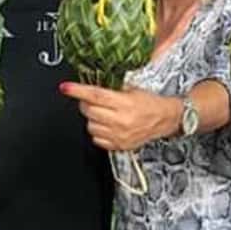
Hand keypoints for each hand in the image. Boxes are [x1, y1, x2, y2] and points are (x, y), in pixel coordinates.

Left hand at [60, 82, 179, 150]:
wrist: (165, 119)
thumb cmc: (150, 103)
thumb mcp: (133, 89)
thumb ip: (112, 88)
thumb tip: (90, 83)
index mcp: (125, 104)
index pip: (96, 96)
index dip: (78, 91)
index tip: (66, 88)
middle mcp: (121, 121)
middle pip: (89, 111)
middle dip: (86, 103)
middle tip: (93, 100)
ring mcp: (119, 136)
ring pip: (90, 126)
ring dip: (92, 118)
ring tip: (104, 114)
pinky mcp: (118, 146)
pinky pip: (96, 139)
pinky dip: (98, 131)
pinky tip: (107, 125)